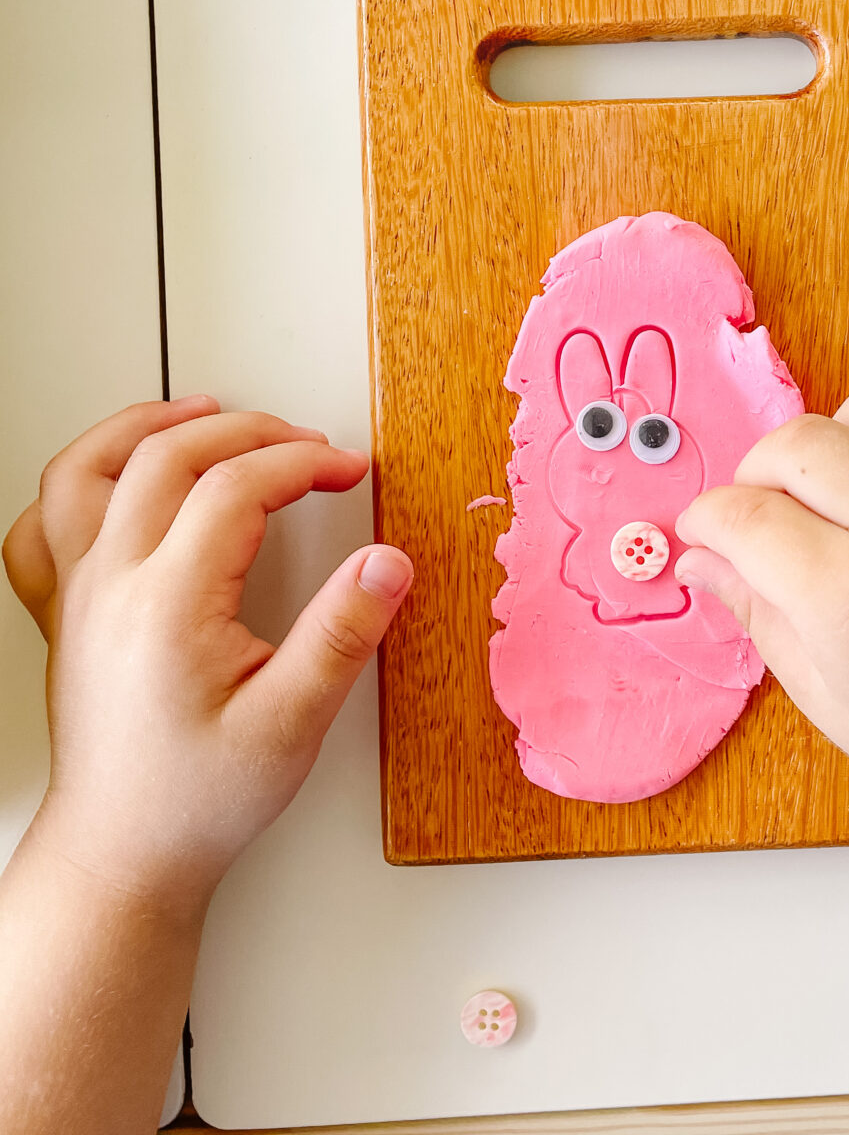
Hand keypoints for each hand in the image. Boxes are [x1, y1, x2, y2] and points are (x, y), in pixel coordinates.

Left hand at [2, 397, 412, 906]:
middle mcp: (111, 585)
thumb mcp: (293, 723)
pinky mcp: (65, 614)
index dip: (304, 461)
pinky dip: (80, 480)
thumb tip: (387, 562)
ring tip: (203, 412)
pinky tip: (116, 478)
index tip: (349, 469)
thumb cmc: (199, 797)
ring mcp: (78, 594)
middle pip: (169, 456)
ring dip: (149, 426)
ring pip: (89, 469)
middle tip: (306, 443)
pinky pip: (44, 523)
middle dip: (250, 431)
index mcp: (168, 603)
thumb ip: (342, 635)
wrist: (123, 854)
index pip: (237, 485)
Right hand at [674, 386, 848, 839]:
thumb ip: (752, 608)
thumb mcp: (822, 690)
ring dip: (837, 448)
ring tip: (847, 500)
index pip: (742, 515)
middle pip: (794, 444)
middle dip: (761, 477)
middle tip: (770, 517)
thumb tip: (696, 552)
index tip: (705, 530)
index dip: (707, 520)